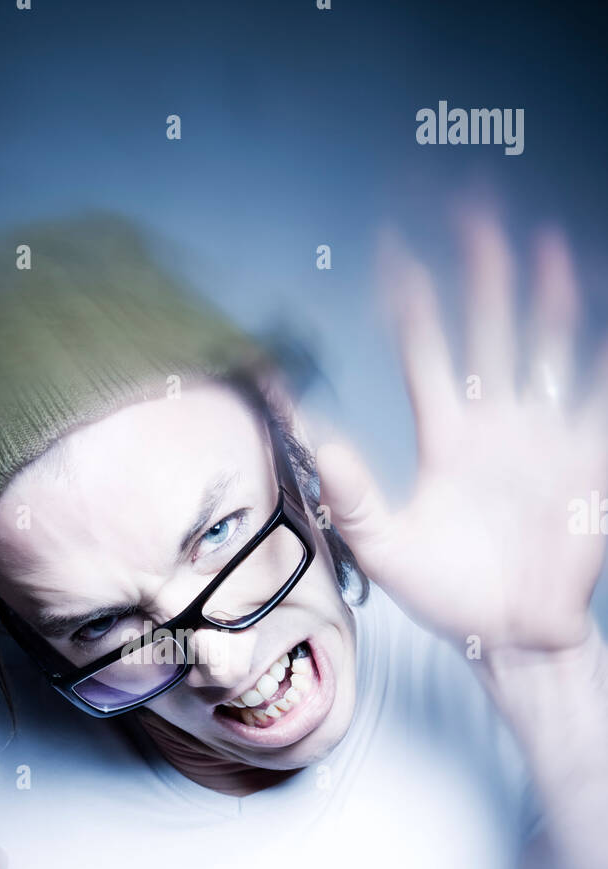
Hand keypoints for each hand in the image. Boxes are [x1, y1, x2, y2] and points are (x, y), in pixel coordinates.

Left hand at [316, 213, 607, 655]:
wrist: (511, 635)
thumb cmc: (448, 593)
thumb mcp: (386, 549)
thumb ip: (353, 496)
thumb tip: (315, 442)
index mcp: (448, 435)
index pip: (426, 350)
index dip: (413, 302)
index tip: (394, 249)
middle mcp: (498, 420)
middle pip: (489, 327)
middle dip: (481, 270)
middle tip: (469, 208)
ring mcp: (546, 434)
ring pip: (548, 347)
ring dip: (546, 297)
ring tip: (543, 243)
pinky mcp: (587, 457)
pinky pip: (600, 396)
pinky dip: (604, 358)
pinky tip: (606, 313)